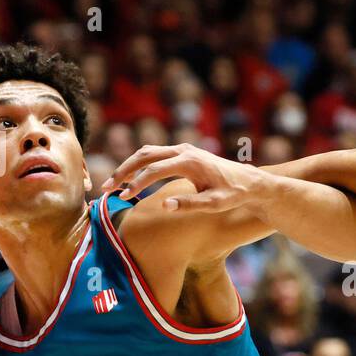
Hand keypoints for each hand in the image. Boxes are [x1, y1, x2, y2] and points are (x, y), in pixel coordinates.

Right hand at [103, 143, 267, 213]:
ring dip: (128, 166)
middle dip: (123, 171)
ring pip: (147, 152)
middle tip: (106, 188)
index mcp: (190, 161)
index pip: (154, 170)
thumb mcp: (215, 204)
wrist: (249, 182)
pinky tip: (130, 179)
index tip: (124, 198)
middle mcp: (184, 150)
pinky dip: (139, 164)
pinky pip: (155, 155)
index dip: (137, 184)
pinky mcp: (182, 153)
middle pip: (144, 156)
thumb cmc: (233, 194)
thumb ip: (190, 204)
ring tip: (113, 184)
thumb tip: (164, 206)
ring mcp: (182, 149)